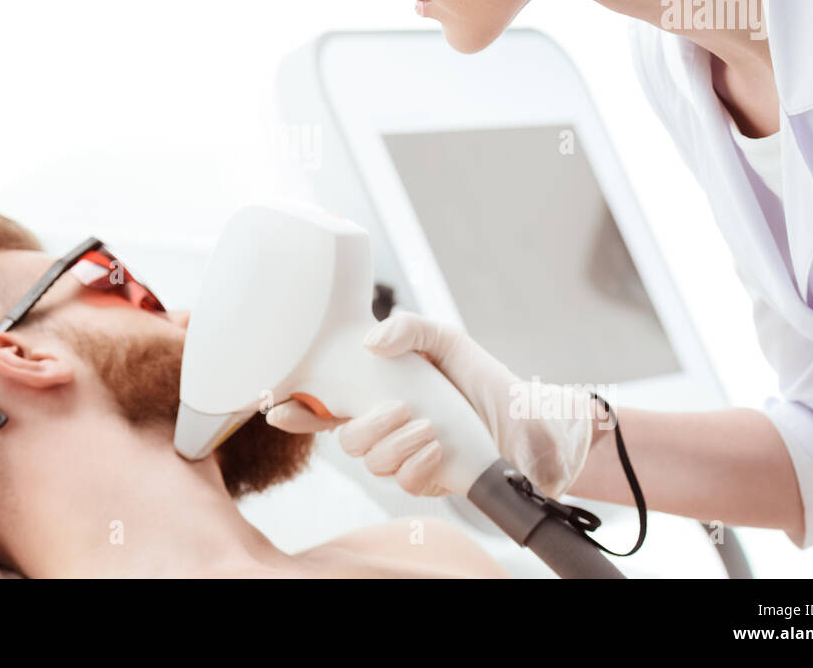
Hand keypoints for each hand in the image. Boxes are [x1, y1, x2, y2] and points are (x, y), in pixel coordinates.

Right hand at [266, 312, 596, 497]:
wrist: (534, 423)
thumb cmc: (485, 382)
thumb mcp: (447, 340)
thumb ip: (409, 329)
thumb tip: (370, 342)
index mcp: (381, 395)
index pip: (327, 407)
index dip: (298, 410)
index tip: (277, 406)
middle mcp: (389, 430)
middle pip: (345, 441)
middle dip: (364, 427)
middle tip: (398, 408)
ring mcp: (408, 457)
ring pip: (372, 464)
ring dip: (397, 445)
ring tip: (429, 427)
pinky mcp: (432, 481)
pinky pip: (405, 483)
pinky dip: (418, 464)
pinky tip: (438, 447)